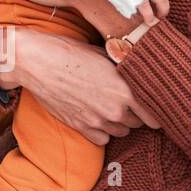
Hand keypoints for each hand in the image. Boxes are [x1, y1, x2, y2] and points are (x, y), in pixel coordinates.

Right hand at [12, 29, 160, 144]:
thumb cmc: (69, 52)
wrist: (35, 62)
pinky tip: (94, 114)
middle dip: (134, 112)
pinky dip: (102, 130)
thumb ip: (124, 70)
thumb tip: (139, 73)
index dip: (155, 110)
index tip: (151, 105)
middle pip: (139, 123)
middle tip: (124, 99)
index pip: (156, 115)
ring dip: (118, 121)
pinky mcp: (81, 127)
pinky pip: (103, 139)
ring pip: (121, 131)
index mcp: (125, 90)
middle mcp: (115, 110)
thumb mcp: (103, 55)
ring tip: (107, 104)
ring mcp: (97, 121)